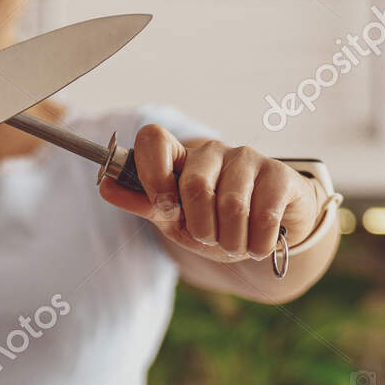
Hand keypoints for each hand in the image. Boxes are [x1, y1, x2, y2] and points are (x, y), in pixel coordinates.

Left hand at [98, 125, 324, 263]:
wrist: (264, 232)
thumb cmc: (215, 222)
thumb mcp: (175, 219)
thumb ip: (144, 203)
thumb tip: (104, 187)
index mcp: (180, 159)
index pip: (153, 139)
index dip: (152, 173)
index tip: (164, 206)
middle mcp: (212, 151)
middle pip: (194, 185)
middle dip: (200, 227)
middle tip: (210, 237)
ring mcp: (247, 158)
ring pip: (231, 205)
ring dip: (230, 240)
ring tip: (235, 243)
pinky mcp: (280, 174)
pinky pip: (263, 215)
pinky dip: (256, 243)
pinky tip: (257, 244)